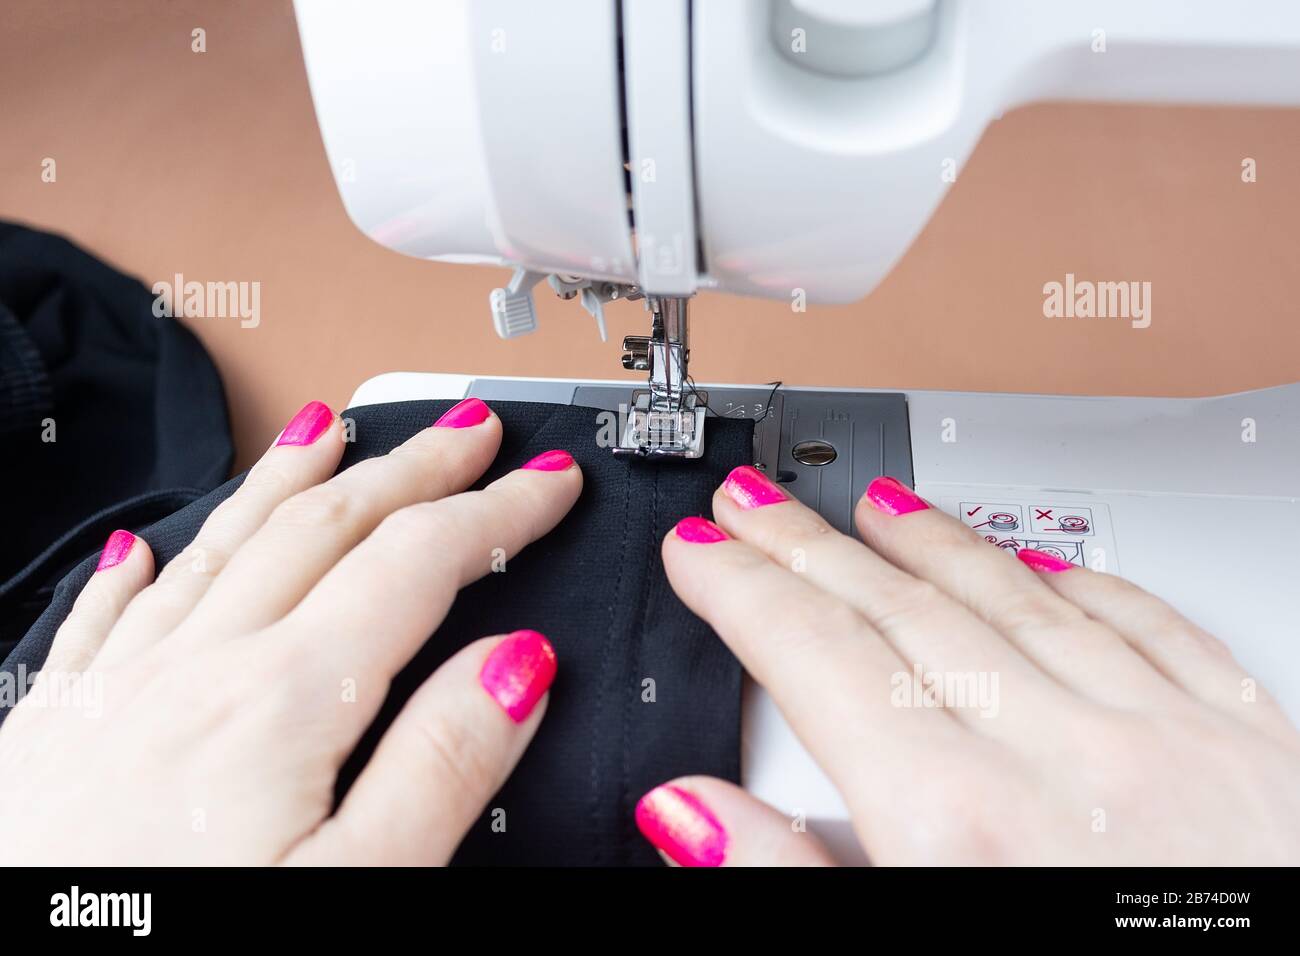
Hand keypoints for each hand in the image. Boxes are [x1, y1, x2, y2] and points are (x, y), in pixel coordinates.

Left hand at [0, 399, 581, 864]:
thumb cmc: (171, 950)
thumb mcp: (359, 888)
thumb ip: (443, 766)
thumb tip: (517, 665)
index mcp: (283, 702)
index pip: (419, 562)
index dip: (498, 512)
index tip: (549, 482)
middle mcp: (199, 671)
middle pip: (328, 527)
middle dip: (413, 467)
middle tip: (466, 431)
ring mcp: (119, 693)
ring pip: (223, 545)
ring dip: (290, 479)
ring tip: (329, 429)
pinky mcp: (55, 735)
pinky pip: (107, 617)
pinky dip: (141, 569)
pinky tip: (143, 548)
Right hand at [642, 468, 1299, 865]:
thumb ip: (787, 879)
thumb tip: (691, 813)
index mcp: (963, 827)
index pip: (819, 661)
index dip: (743, 592)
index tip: (703, 551)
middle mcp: (1068, 765)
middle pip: (901, 613)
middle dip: (807, 547)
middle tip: (754, 502)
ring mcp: (1169, 747)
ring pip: (1020, 600)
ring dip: (932, 543)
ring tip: (876, 505)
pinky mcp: (1257, 754)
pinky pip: (1156, 631)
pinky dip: (1087, 585)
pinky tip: (1047, 563)